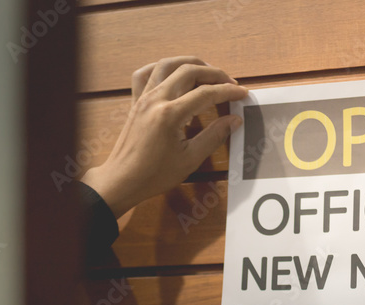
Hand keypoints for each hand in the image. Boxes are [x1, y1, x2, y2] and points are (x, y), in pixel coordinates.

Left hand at [80, 56, 248, 218]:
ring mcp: (143, 98)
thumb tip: (234, 120)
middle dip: (214, 73)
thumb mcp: (190, 160)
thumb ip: (213, 136)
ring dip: (190, 64)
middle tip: (229, 83)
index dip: (228, 91)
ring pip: (168, 65)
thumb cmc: (154, 175)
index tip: (242, 94)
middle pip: (189, 70)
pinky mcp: (136, 102)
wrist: (122, 181)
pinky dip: (162, 68)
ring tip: (207, 73)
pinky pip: (146, 73)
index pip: (206, 93)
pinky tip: (173, 74)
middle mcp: (155, 99)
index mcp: (170, 114)